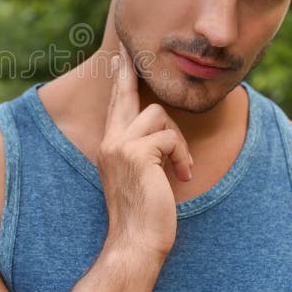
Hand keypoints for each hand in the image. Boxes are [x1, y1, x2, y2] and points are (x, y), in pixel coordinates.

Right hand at [97, 43, 193, 259]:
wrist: (135, 242)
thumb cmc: (143, 215)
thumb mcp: (139, 176)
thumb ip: (142, 150)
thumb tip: (161, 129)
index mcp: (109, 146)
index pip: (115, 105)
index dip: (119, 80)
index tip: (119, 57)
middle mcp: (109, 141)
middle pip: (124, 94)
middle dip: (128, 69)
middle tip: (127, 49)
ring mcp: (120, 145)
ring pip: (159, 115)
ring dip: (178, 141)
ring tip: (181, 170)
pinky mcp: (137, 152)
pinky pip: (170, 137)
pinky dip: (182, 156)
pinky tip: (182, 177)